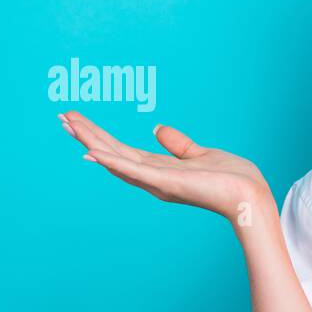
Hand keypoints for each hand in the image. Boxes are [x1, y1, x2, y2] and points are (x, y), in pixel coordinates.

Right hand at [58, 110, 270, 219]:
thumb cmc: (231, 179)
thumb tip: (156, 128)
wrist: (249, 194)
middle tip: (62, 117)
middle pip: (112, 153)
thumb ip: (177, 144)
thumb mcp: (199, 154)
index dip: (100, 136)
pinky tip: (91, 153)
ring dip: (91, 142)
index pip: (123, 151)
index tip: (79, 120)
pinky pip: (134, 171)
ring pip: (116, 159)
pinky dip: (112, 162)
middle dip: (87, 135)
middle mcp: (153, 178)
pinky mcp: (167, 183)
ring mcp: (158, 181)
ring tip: (69, 126)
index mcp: (160, 170)